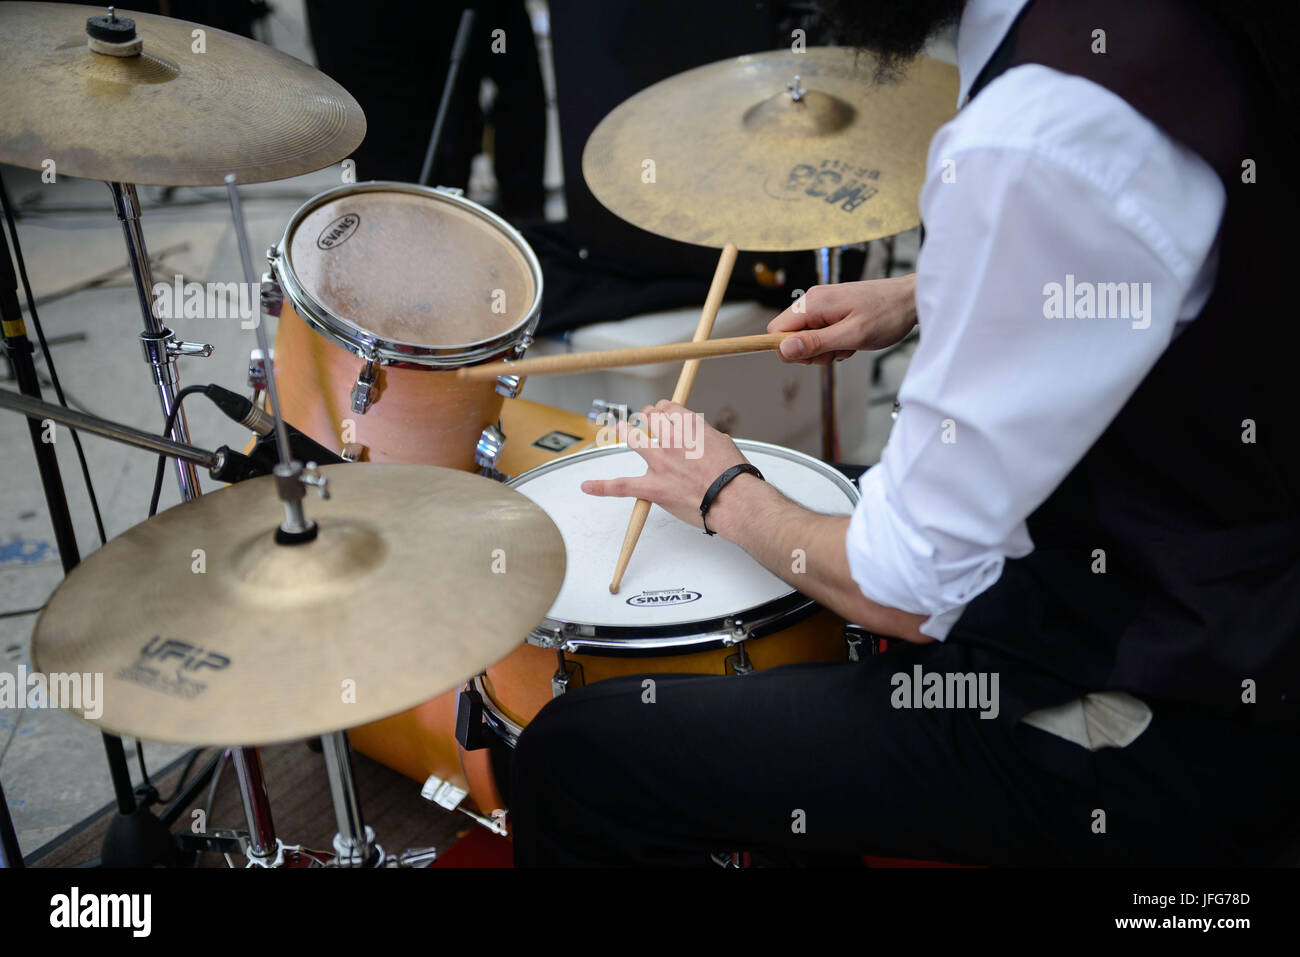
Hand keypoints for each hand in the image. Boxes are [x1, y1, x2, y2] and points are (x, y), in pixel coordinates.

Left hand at [579, 400, 751, 530]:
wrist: (733, 500)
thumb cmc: (733, 476)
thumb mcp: (723, 443)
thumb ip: (705, 437)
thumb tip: (700, 439)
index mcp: (691, 426)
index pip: (669, 407)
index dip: (664, 409)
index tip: (664, 413)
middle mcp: (672, 438)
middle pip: (649, 416)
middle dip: (647, 416)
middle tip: (647, 421)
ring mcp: (659, 462)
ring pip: (633, 437)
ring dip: (624, 431)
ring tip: (619, 430)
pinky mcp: (652, 487)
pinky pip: (621, 486)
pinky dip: (602, 487)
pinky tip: (587, 486)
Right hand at [768, 273, 916, 364]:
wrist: (911, 300)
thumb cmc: (887, 314)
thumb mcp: (852, 335)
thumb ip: (816, 343)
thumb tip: (783, 349)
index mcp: (813, 303)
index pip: (775, 331)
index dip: (788, 350)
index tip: (813, 356)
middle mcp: (812, 301)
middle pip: (789, 337)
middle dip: (811, 352)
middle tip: (838, 349)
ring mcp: (822, 305)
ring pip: (806, 338)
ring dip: (825, 349)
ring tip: (849, 343)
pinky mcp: (831, 310)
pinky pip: (820, 333)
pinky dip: (834, 342)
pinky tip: (852, 339)